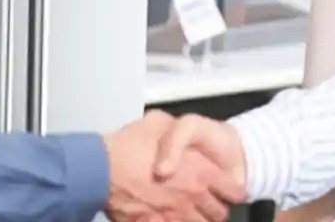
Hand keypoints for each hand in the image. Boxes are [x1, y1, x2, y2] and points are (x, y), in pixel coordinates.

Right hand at [103, 110, 244, 220]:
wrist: (100, 168)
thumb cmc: (130, 144)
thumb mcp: (160, 122)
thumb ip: (177, 134)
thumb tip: (181, 139)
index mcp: (202, 172)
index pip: (234, 192)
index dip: (232, 190)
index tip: (228, 188)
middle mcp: (193, 197)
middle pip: (219, 214)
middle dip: (215, 208)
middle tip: (206, 201)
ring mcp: (176, 216)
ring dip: (196, 219)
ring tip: (187, 211)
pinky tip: (167, 216)